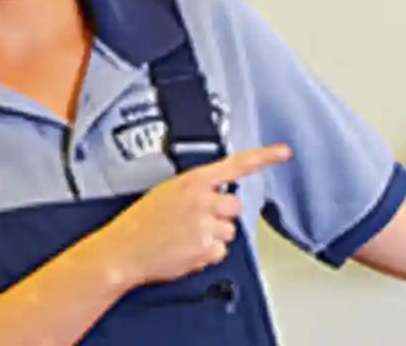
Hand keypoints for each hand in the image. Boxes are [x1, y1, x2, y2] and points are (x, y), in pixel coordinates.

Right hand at [98, 144, 292, 286]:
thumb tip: (215, 195)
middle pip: (235, 207)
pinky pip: (220, 252)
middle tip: (196, 221)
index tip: (284, 152)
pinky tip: (185, 250)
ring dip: (212, 236)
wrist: (122, 251)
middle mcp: (202, 200)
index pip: (236, 165)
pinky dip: (206, 254)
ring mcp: (205, 225)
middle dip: (221, 216)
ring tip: (184, 237)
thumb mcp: (166, 192)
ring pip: (228, 232)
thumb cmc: (139, 223)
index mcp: (193, 181)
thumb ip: (195, 190)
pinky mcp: (205, 249)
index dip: (264, 158)